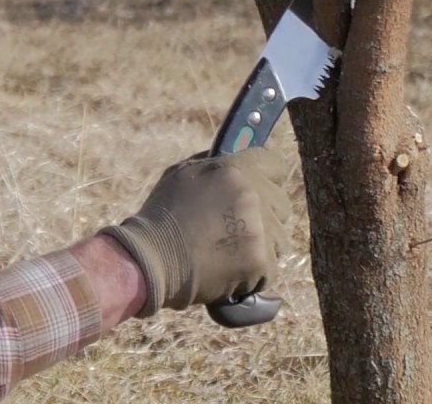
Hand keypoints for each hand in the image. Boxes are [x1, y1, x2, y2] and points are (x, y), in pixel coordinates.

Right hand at [99, 147, 291, 317]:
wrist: (150, 261)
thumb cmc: (162, 216)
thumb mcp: (183, 174)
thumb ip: (215, 165)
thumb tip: (234, 157)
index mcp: (235, 169)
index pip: (275, 165)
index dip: (267, 178)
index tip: (259, 189)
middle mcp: (252, 195)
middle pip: (281, 205)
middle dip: (265, 216)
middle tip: (235, 229)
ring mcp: (260, 230)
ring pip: (280, 239)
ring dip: (261, 247)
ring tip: (227, 252)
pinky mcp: (260, 262)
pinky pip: (270, 269)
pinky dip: (252, 275)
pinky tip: (227, 271)